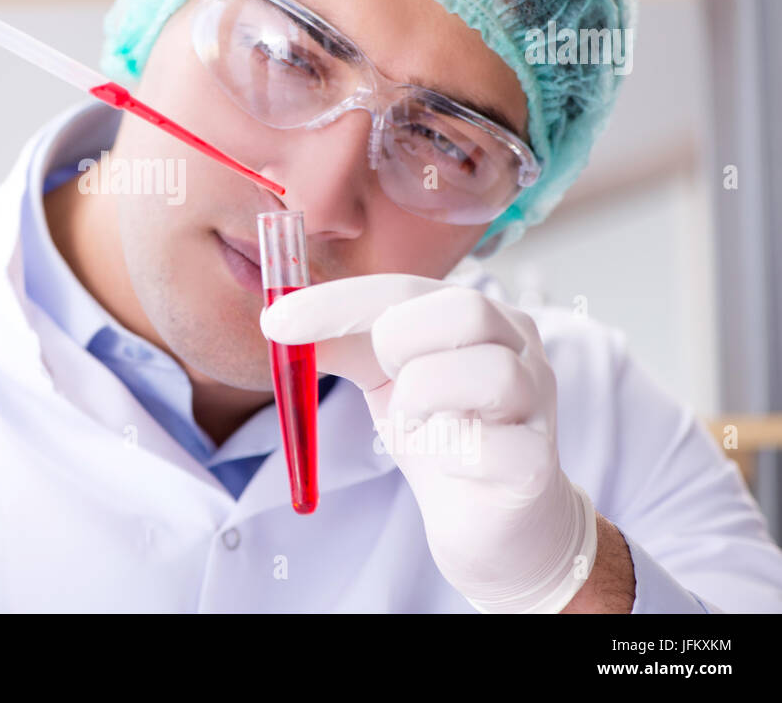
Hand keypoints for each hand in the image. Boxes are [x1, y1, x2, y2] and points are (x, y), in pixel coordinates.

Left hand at [260, 273, 596, 612]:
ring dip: (424, 397)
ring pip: (489, 371)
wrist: (495, 524)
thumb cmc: (442, 433)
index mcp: (476, 315)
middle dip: (399, 340)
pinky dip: (453, 453)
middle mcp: (518, 347)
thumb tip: (279, 320)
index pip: (404, 288)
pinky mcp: (536, 464)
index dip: (336, 302)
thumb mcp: (383, 377)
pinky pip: (495, 447)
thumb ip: (340, 343)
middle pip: (466, 309)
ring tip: (414, 424)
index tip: (275, 321)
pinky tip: (448, 460)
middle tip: (382, 376)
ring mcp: (537, 403)